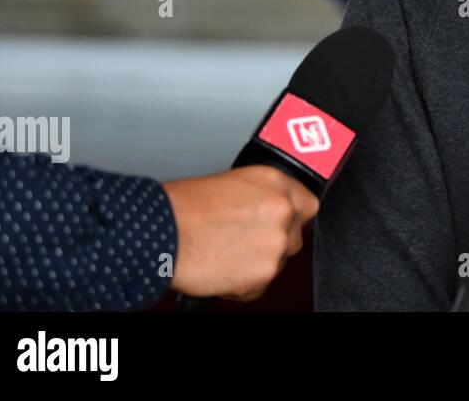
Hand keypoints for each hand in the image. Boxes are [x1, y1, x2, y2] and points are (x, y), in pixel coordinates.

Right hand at [162, 166, 318, 299]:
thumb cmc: (183, 207)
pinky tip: (220, 268)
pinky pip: (259, 286)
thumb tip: (269, 210)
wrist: (161, 232)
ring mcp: (275, 244)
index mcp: (275, 182)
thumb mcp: (232, 183)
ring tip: (223, 253)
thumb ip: (261, 196)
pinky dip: (241, 284)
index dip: (291, 217)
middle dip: (272, 242)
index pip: (307, 204)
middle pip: (294, 236)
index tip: (279, 224)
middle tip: (242, 241)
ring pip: (276, 262)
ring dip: (255, 263)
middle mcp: (282, 211)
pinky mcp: (262, 275)